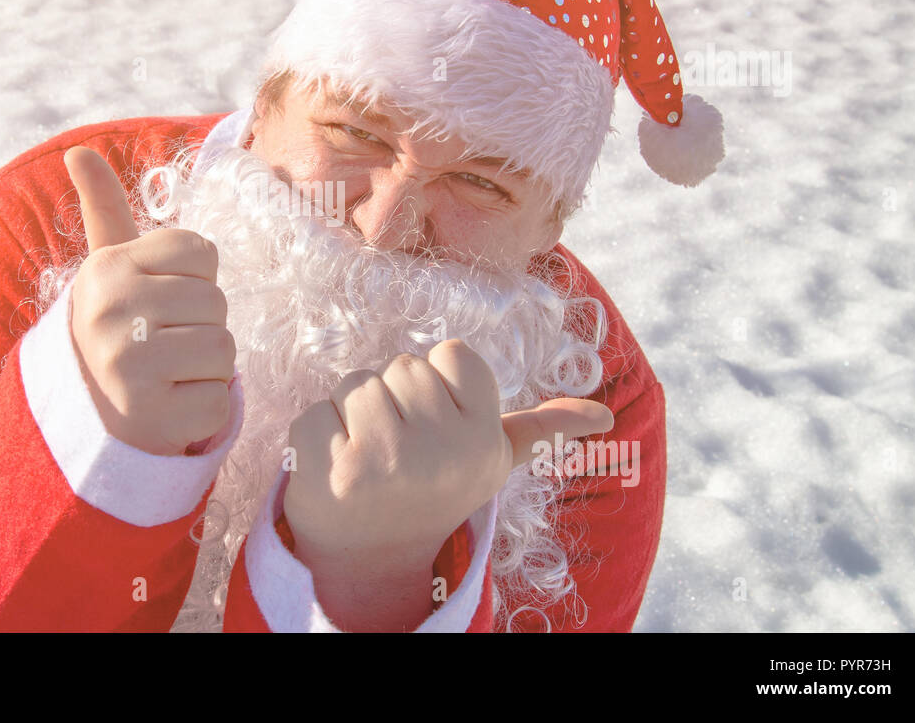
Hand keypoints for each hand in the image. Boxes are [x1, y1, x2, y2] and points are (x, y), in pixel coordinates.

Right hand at [63, 147, 234, 455]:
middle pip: (217, 302)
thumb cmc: (115, 331)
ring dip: (206, 370)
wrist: (84, 421)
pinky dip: (204, 411)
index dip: (194, 280)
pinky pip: (220, 401)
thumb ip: (103, 209)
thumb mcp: (108, 269)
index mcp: (106, 269)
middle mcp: (111, 312)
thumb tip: (77, 151)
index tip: (159, 303)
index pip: (201, 252)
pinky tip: (167, 409)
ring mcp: (129, 368)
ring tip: (165, 377)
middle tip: (162, 347)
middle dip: (202, 328)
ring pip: (224, 350)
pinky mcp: (153, 419)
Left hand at [285, 339, 614, 573]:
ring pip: (355, 383)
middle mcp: (441, 451)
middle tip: (400, 451)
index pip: (452, 353)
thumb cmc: (434, 490)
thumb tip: (601, 417)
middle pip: (401, 367)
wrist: (375, 561)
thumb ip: (540, 431)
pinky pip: (313, 412)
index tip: (440, 429)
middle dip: (394, 400)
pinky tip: (333, 472)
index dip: (440, 386)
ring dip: (351, 415)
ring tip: (368, 459)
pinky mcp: (330, 470)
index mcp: (484, 440)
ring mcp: (384, 462)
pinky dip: (314, 436)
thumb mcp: (490, 462)